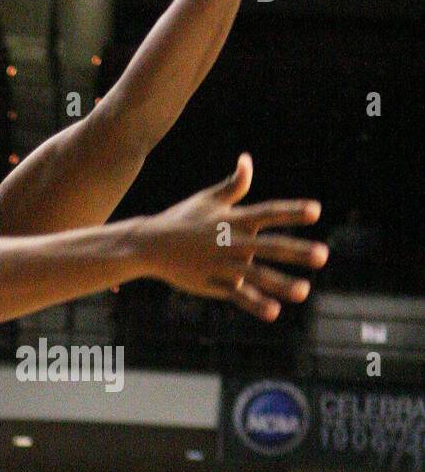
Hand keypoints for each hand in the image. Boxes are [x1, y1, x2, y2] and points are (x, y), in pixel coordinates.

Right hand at [139, 153, 326, 320]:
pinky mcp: (212, 284)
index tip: (316, 211)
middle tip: (322, 255)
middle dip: (295, 251)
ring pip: (256, 275)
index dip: (292, 211)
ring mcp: (221, 264)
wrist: (148, 244)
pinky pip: (237, 295)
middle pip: (268, 247)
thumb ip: (234, 185)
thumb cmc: (181, 219)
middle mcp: (230, 241)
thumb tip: (247, 159)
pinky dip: (255, 303)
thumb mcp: (207, 200)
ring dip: (280, 284)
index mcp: (232, 219)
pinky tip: (274, 312)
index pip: (267, 213)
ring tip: (304, 291)